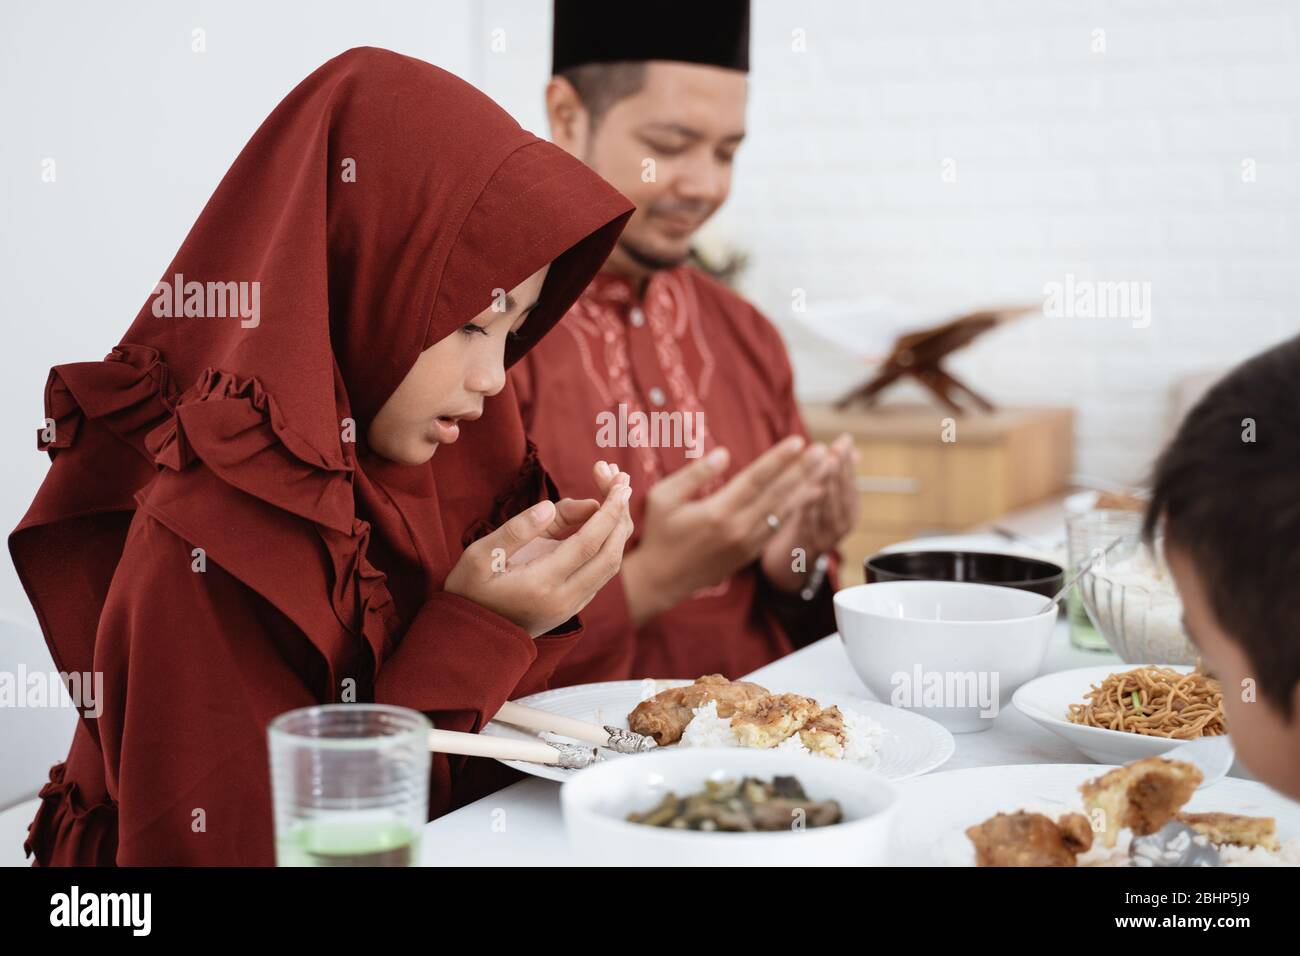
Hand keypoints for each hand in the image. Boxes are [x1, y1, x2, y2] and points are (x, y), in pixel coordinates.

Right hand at [444, 463, 633, 636]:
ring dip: (618, 528)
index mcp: (541, 584)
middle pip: (609, 554)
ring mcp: (571, 607)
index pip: (588, 543)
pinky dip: (608, 543)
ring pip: (610, 565)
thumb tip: (549, 507)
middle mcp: (564, 600)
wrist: (471, 640)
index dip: (608, 511)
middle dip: (620, 514)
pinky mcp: (572, 608)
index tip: (621, 483)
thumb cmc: (468, 592)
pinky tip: (600, 518)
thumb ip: (516, 531)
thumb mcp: (480, 556)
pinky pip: (600, 573)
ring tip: (614, 492)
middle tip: (621, 478)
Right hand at [620, 435, 826, 626]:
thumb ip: (695, 474)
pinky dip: (796, 510)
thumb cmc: (659, 533)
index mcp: (717, 512)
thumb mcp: (663, 497)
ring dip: (806, 489)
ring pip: (783, 513)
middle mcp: (737, 529)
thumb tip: (724, 453)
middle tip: (824, 450)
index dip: (778, 460)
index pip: (755, 480)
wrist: (662, 580)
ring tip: (827, 470)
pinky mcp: (750, 554)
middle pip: (777, 494)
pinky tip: (810, 496)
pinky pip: (778, 528)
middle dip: (802, 471)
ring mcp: (746, 544)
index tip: (798, 442)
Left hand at [760, 433, 859, 592]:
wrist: (791, 561)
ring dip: (826, 483)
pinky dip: (808, 505)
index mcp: (849, 510)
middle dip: (839, 468)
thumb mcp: (825, 496)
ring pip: (828, 506)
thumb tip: (854, 450)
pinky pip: (808, 522)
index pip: (851, 482)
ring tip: (824, 463)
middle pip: (842, 493)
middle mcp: (842, 524)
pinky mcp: (807, 546)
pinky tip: (806, 490)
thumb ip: (837, 474)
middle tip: (835, 448)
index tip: (845, 441)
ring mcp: (826, 536)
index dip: (848, 461)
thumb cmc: (808, 521)